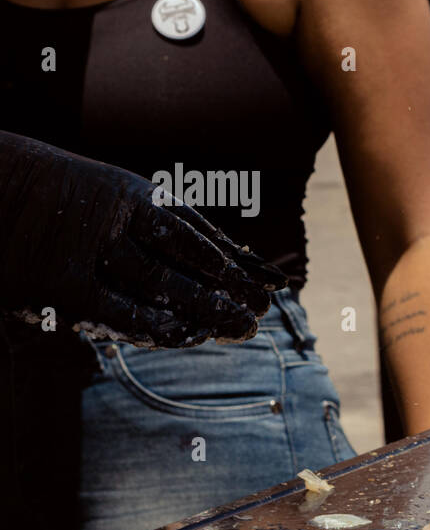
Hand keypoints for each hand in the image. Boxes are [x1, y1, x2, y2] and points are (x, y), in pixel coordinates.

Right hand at [0, 130, 285, 347]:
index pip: (198, 233)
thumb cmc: (64, 199)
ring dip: (208, 311)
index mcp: (133, 193)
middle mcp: (116, 218)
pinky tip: (188, 336)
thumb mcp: (115, 197)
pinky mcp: (61, 284)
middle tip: (261, 312)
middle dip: (231, 290)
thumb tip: (235, 259)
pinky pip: (122, 313)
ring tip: (240, 327)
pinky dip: (160, 327)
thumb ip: (165, 224)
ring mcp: (88, 250)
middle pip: (190, 262)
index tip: (268, 284)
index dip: (237, 262)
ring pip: (164, 288)